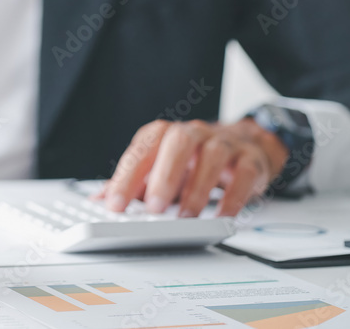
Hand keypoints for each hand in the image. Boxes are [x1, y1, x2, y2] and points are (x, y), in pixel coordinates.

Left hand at [99, 118, 288, 216]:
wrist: (243, 143)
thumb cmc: (192, 158)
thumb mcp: (159, 167)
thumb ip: (132, 182)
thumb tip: (100, 200)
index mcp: (164, 134)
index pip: (142, 150)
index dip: (127, 177)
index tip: (115, 204)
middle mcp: (193, 133)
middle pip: (177, 144)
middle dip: (163, 176)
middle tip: (152, 207)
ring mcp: (223, 143)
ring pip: (212, 156)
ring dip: (197, 189)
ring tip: (185, 217)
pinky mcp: (250, 159)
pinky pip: (244, 173)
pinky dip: (233, 197)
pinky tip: (222, 216)